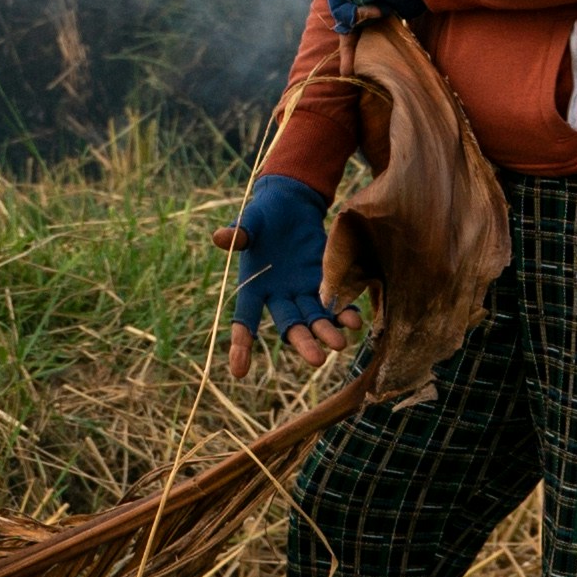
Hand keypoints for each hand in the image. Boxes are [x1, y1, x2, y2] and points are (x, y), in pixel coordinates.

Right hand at [223, 171, 341, 379]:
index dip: (241, 345)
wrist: (292, 204)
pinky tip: (355, 321)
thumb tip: (221, 238)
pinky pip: (335, 303)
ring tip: (340, 344)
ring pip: (315, 319)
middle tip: (316, 359)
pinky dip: (345, 313)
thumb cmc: (265, 214)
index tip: (238, 371)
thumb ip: (241, 233)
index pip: (245, 319)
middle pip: (289, 325)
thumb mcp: (252, 220)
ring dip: (326, 332)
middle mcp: (279, 296)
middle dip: (303, 342)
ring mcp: (303, 291)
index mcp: (254, 286)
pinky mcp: (324, 282)